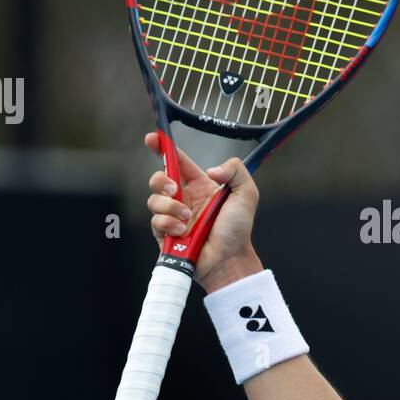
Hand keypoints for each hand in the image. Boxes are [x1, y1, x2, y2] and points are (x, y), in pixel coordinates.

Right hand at [143, 132, 263, 291]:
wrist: (229, 260)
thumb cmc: (238, 229)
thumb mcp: (247, 193)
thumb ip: (235, 171)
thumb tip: (211, 169)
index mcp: (200, 185)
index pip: (178, 161)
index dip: (163, 148)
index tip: (152, 139)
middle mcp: (184, 198)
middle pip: (158, 178)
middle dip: (160, 180)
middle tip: (174, 189)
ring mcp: (173, 216)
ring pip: (154, 200)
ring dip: (170, 207)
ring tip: (187, 219)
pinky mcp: (165, 234)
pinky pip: (155, 221)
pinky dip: (168, 224)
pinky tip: (183, 232)